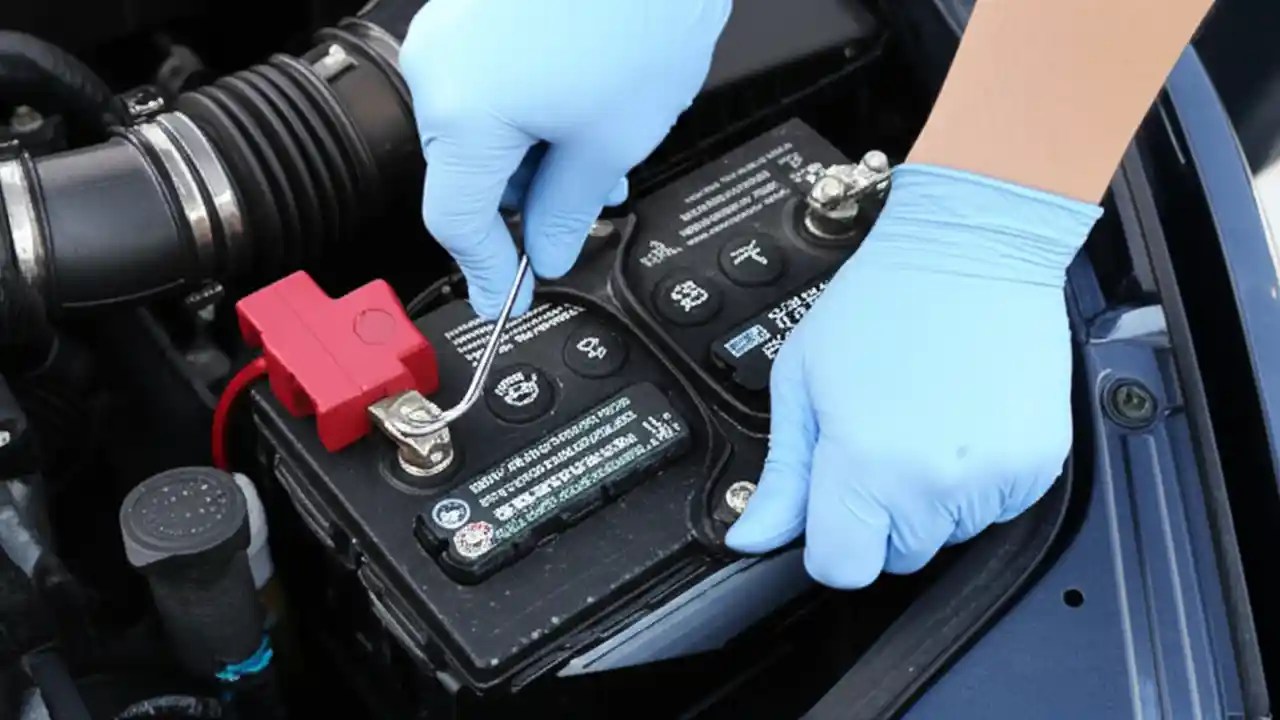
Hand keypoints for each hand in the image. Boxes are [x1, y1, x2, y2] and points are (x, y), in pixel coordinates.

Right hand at [400, 0, 731, 317]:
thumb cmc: (636, 5)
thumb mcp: (613, 137)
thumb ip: (570, 208)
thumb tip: (551, 247)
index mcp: (462, 111)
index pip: (456, 220)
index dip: (487, 269)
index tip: (509, 294)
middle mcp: (439, 66)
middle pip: (469, 170)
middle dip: (528, 201)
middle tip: (583, 211)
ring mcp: (451, 28)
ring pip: (483, 125)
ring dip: (535, 153)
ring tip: (600, 146)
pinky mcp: (473, 6)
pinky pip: (490, 81)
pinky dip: (530, 108)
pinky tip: (584, 102)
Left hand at [725, 165, 1101, 587]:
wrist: (968, 251)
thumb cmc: (880, 303)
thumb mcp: (803, 383)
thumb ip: (782, 474)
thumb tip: (753, 537)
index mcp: (865, 465)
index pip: (842, 568)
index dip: (830, 541)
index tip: (832, 510)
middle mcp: (933, 483)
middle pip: (896, 555)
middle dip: (880, 515)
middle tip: (881, 440)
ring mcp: (992, 478)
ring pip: (949, 535)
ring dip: (931, 499)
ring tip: (925, 421)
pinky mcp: (1037, 467)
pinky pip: (998, 510)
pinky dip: (978, 482)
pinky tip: (963, 421)